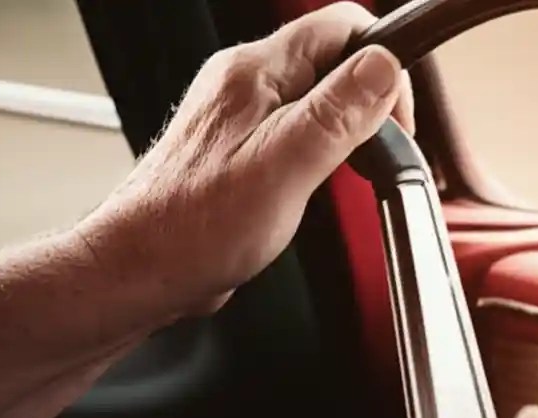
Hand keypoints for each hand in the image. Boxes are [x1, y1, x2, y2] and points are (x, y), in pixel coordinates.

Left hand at [82, 3, 412, 317]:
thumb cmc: (194, 228)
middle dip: (366, 103)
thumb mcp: (285, 166)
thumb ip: (337, 112)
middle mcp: (243, 84)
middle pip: (332, 61)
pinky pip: (294, 131)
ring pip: (315, 99)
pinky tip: (310, 187)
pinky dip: (317, 154)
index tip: (395, 119)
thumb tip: (382, 65)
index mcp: (254, 73)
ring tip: (339, 174)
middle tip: (371, 153)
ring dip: (342, 132)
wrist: (142, 270)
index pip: (341, 27)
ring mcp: (239, 115)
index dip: (383, 65)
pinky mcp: (239, 148)